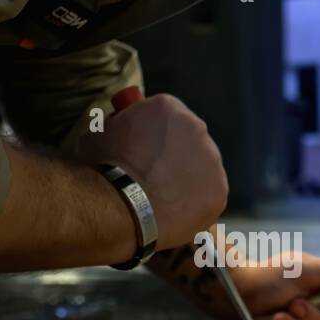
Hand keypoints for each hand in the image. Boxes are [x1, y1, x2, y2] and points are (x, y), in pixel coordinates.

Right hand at [75, 94, 227, 250]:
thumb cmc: (102, 169)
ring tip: (162, 198)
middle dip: (174, 154)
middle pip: (188, 140)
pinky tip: (175, 212)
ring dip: (186, 178)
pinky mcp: (219, 191)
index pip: (166, 116)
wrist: (119, 207)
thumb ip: (118, 126)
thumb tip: (117, 129)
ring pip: (201, 168)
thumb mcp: (100, 133)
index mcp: (167, 107)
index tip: (143, 149)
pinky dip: (195, 203)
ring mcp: (211, 160)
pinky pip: (208, 195)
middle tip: (154, 175)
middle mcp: (196, 128)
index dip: (153, 133)